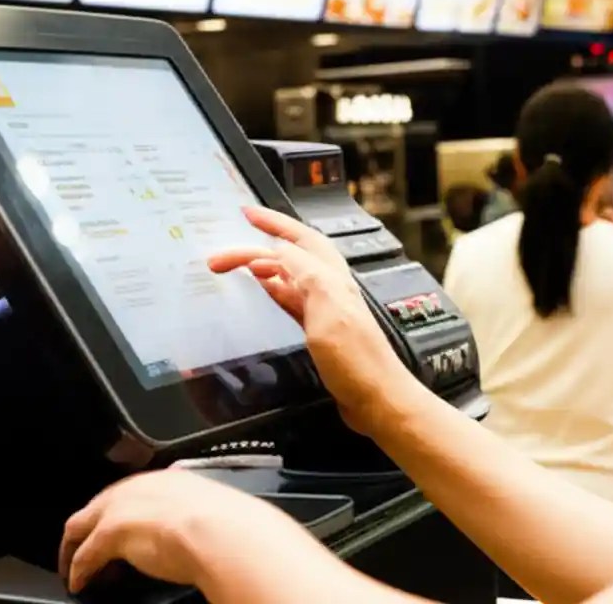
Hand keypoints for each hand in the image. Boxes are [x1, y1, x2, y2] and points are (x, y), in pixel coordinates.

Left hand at [58, 469, 311, 593]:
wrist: (222, 533)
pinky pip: (83, 555)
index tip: (116, 530)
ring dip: (74, 548)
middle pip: (97, 505)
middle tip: (84, 550)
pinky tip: (79, 582)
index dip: (118, 513)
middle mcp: (138, 488)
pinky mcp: (110, 533)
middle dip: (88, 528)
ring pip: (80, 525)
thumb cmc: (228, 526)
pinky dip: (77, 569)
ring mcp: (120, 508)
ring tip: (74, 567)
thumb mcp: (212, 512)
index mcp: (165, 480)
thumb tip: (204, 530)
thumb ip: (198, 516)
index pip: (129, 493)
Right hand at [208, 207, 424, 433]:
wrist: (377, 398)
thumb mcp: (327, 309)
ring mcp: (325, 307)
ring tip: (239, 262)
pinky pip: (291, 298)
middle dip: (264, 239)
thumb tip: (277, 251)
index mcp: (332, 277)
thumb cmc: (358, 360)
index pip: (297, 239)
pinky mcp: (320, 329)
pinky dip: (273, 289)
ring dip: (264, 264)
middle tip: (236, 236)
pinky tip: (264, 290)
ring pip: (290, 273)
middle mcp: (330, 287)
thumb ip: (304, 275)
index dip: (272, 224)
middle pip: (293, 251)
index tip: (246, 214)